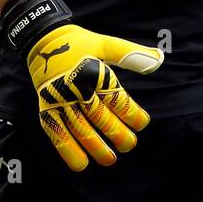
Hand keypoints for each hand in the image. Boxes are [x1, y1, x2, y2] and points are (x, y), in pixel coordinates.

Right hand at [26, 23, 163, 171]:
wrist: (42, 37)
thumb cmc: (80, 42)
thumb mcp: (106, 43)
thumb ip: (132, 55)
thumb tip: (160, 60)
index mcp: (93, 71)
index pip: (117, 99)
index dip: (132, 114)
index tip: (142, 124)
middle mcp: (76, 87)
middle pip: (100, 117)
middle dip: (117, 134)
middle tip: (129, 145)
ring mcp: (59, 99)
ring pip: (80, 128)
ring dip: (95, 147)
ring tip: (109, 160)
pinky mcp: (45, 106)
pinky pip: (55, 131)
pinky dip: (67, 149)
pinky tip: (80, 164)